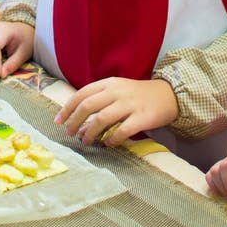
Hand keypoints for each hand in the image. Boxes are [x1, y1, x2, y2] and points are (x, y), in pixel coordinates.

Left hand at [54, 77, 178, 146]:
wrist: (168, 94)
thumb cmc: (137, 95)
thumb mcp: (116, 91)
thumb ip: (99, 103)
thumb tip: (78, 123)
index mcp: (108, 83)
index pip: (81, 94)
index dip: (67, 108)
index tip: (58, 121)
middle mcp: (117, 91)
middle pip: (88, 106)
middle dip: (75, 121)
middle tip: (70, 133)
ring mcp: (130, 104)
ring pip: (102, 119)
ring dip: (90, 132)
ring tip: (85, 141)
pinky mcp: (142, 117)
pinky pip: (123, 130)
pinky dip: (112, 138)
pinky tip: (107, 143)